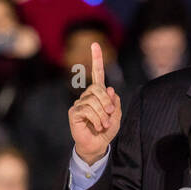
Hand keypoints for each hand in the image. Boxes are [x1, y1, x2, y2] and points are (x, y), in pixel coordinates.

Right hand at [67, 42, 120, 165]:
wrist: (97, 146)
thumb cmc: (106, 131)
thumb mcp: (116, 116)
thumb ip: (114, 102)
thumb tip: (109, 88)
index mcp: (98, 94)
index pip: (97, 74)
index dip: (97, 59)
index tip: (95, 44)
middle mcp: (87, 96)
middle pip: (98, 89)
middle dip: (107, 102)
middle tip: (110, 115)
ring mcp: (79, 103)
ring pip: (94, 101)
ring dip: (103, 114)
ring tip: (104, 124)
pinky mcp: (74, 112)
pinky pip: (87, 110)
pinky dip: (96, 119)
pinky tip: (97, 126)